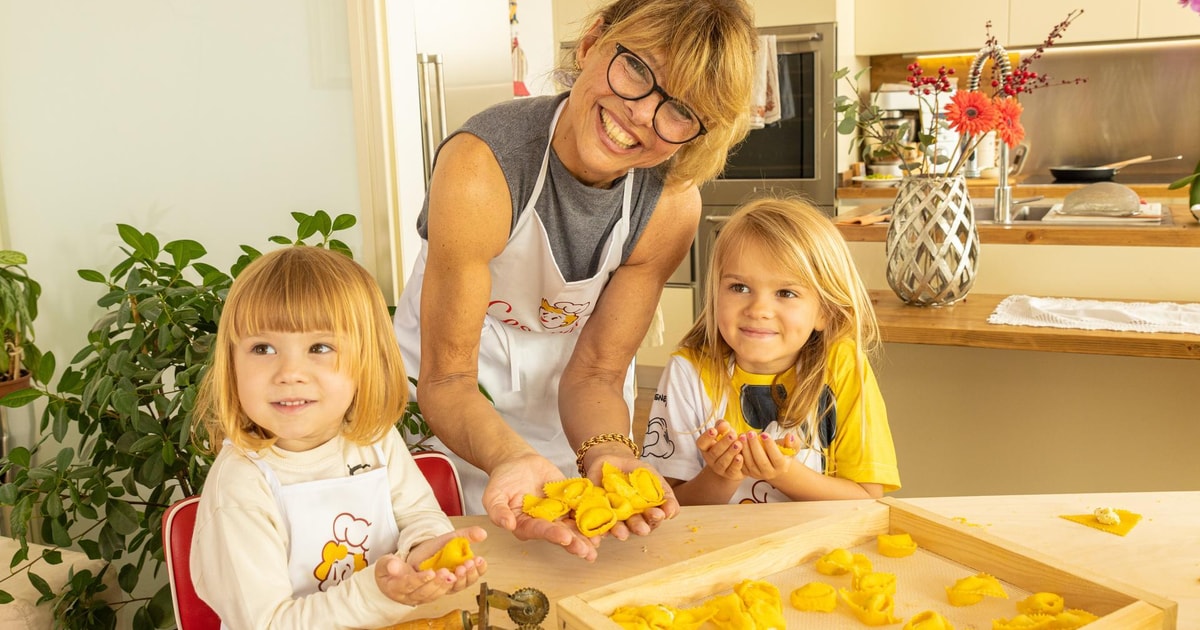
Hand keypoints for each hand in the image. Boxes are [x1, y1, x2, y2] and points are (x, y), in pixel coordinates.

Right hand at [373, 555, 454, 605]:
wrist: (389, 581)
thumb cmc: (387, 571)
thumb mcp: (383, 564)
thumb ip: (388, 564)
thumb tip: (393, 565)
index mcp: (395, 588)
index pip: (408, 585)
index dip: (420, 579)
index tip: (431, 572)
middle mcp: (407, 597)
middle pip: (423, 593)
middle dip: (436, 583)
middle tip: (446, 572)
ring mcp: (417, 599)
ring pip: (432, 596)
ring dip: (443, 586)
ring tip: (454, 575)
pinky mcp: (426, 597)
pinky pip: (437, 595)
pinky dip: (447, 587)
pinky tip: (455, 578)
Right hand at [482, 453, 599, 560]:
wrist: (517, 462)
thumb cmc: (502, 480)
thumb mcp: (493, 495)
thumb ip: (498, 511)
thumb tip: (507, 525)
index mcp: (525, 526)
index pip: (540, 531)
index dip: (552, 535)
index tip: (565, 538)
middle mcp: (544, 523)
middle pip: (560, 534)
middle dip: (574, 543)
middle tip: (587, 551)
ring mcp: (558, 513)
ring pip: (574, 526)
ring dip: (587, 536)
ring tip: (598, 543)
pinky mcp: (569, 502)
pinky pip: (582, 509)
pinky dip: (594, 515)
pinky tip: (605, 521)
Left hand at [581, 452, 679, 538]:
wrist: (613, 459)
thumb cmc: (637, 473)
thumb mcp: (655, 480)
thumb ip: (666, 496)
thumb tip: (672, 513)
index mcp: (646, 513)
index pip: (653, 520)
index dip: (655, 518)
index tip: (659, 514)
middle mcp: (630, 519)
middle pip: (636, 527)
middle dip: (639, 528)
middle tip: (642, 528)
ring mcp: (613, 516)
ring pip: (617, 528)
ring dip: (620, 532)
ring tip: (622, 532)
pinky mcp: (596, 513)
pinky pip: (596, 522)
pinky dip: (597, 527)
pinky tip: (600, 530)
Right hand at [697, 421, 744, 481]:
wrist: (736, 460)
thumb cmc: (729, 442)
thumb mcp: (724, 432)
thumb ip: (722, 426)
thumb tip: (724, 425)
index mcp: (706, 447)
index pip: (701, 443)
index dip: (706, 437)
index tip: (713, 430)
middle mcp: (710, 459)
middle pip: (714, 452)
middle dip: (723, 443)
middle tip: (732, 435)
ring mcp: (719, 468)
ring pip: (723, 462)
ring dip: (731, 453)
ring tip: (739, 444)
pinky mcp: (730, 474)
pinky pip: (732, 470)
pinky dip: (736, 464)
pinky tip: (740, 457)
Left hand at [739, 432, 793, 480]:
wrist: (774, 464)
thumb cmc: (783, 453)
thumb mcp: (791, 447)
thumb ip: (793, 442)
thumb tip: (790, 436)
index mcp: (782, 467)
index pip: (776, 457)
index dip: (770, 446)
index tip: (764, 434)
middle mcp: (770, 473)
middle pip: (761, 461)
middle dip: (755, 446)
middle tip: (750, 433)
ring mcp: (758, 474)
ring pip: (750, 463)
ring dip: (745, 449)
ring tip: (743, 436)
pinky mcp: (748, 473)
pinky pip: (742, 465)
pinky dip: (738, 454)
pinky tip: (737, 443)